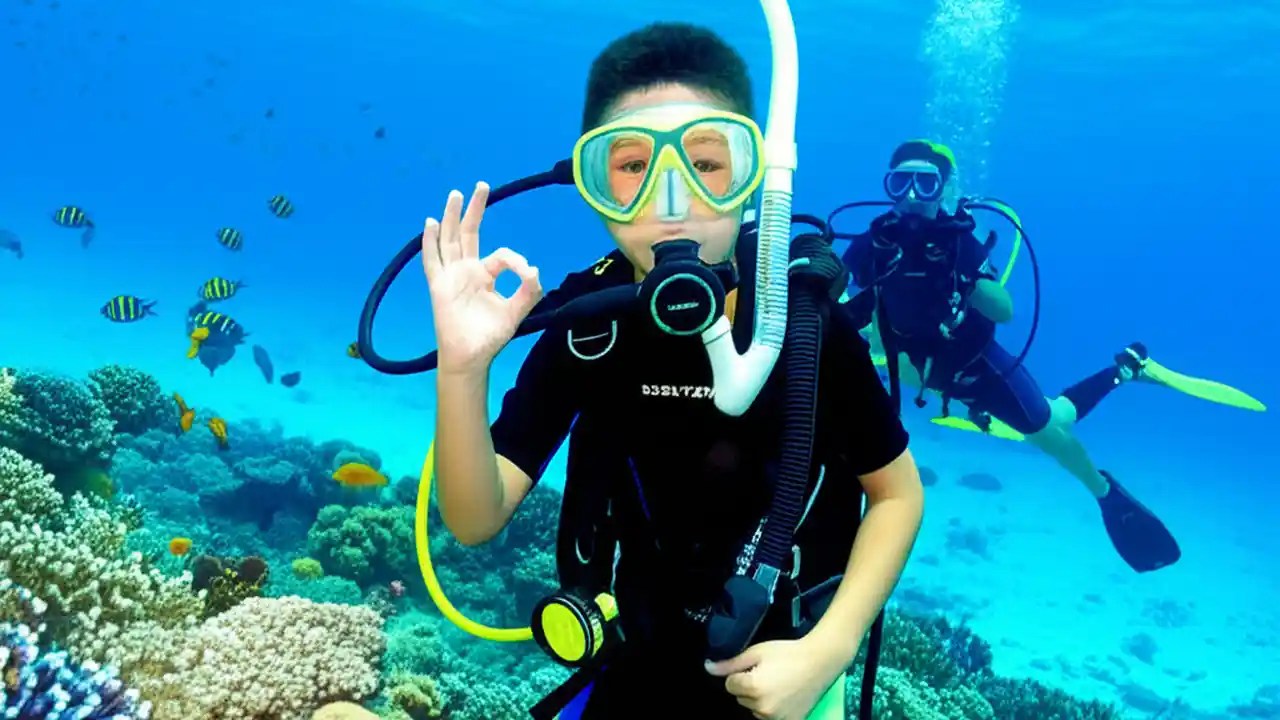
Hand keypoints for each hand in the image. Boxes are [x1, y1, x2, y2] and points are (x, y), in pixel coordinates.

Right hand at [421, 182, 542, 374]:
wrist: (470, 356)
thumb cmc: (490, 336)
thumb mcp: (515, 312)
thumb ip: (528, 292)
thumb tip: (535, 270)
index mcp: (485, 274)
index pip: (501, 254)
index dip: (516, 260)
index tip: (528, 273)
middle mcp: (467, 270)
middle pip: (469, 233)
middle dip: (476, 209)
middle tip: (482, 185)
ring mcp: (451, 276)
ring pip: (450, 239)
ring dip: (452, 217)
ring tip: (456, 194)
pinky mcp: (438, 285)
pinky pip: (431, 261)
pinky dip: (430, 242)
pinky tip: (430, 223)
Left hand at [705, 638, 842, 719]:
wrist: (820, 661)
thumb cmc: (788, 653)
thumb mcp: (756, 652)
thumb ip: (731, 664)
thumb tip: (708, 668)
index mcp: (752, 688)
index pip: (730, 685)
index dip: (740, 673)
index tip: (756, 667)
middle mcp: (762, 707)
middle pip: (741, 698)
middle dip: (749, 687)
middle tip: (769, 673)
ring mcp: (775, 718)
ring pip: (754, 708)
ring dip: (760, 698)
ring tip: (779, 683)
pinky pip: (769, 717)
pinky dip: (773, 708)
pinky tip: (785, 695)